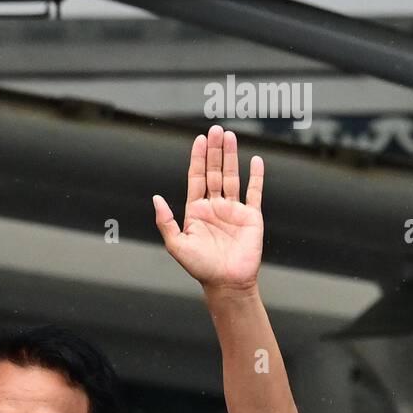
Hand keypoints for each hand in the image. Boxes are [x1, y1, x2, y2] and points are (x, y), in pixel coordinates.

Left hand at [154, 126, 264, 292]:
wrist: (227, 283)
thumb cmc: (201, 268)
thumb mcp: (177, 245)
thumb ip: (166, 221)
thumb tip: (156, 198)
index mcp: (196, 212)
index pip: (196, 178)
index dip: (197, 159)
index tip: (199, 140)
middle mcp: (214, 208)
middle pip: (214, 172)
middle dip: (214, 151)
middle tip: (215, 130)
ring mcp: (233, 211)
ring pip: (232, 177)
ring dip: (231, 157)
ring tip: (229, 136)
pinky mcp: (251, 217)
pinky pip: (254, 192)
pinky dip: (256, 176)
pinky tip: (255, 161)